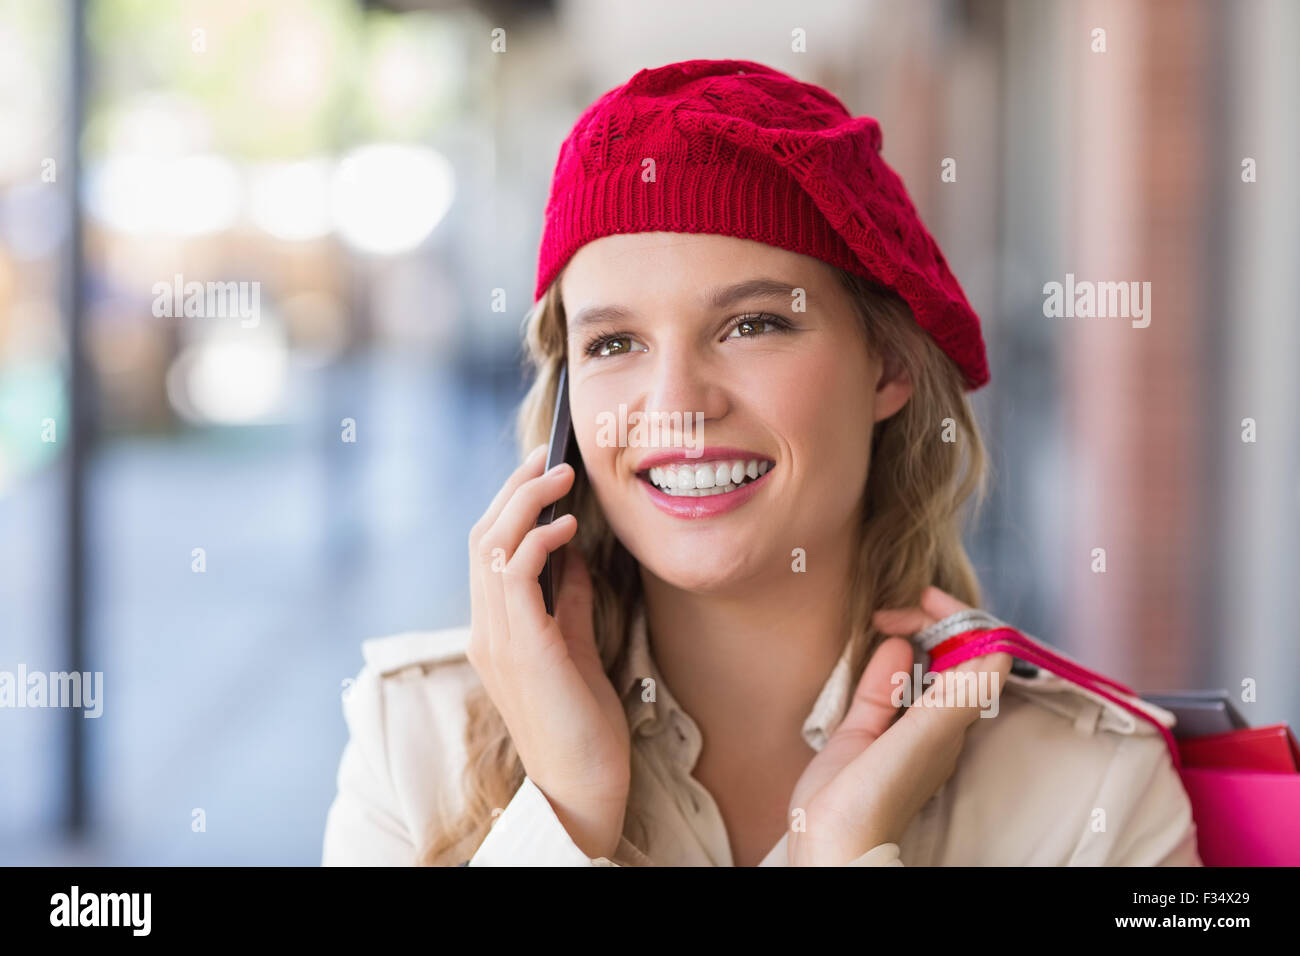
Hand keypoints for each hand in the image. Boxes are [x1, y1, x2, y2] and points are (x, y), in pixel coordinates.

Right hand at [466, 443, 630, 859]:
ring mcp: (497, 638)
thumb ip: (567, 596)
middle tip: (548, 457)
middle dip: (513, 490)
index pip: (486, 550)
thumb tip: (572, 549)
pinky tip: (567, 526)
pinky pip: (515, 573)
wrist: (583, 782)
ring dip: (526, 502)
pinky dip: (538, 540)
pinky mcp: (522, 647)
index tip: (541, 472)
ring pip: (491, 546)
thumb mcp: (573, 642)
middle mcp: (484, 630)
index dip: (509, 504)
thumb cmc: (582, 720)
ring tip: (560, 474)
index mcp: (493, 629)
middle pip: (481, 537)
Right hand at [787, 586, 1011, 864]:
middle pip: (943, 655)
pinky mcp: (866, 730)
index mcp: (953, 719)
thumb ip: (960, 691)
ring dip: (904, 635)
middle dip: (924, 622)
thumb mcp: (925, 736)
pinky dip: (881, 660)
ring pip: (914, 665)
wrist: (835, 840)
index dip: (955, 619)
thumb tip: (993, 643)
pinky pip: (882, 685)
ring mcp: (899, 724)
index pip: (971, 655)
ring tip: (882, 618)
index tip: (925, 596)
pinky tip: (872, 648)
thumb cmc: (880, 796)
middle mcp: (931, 719)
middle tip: (889, 610)